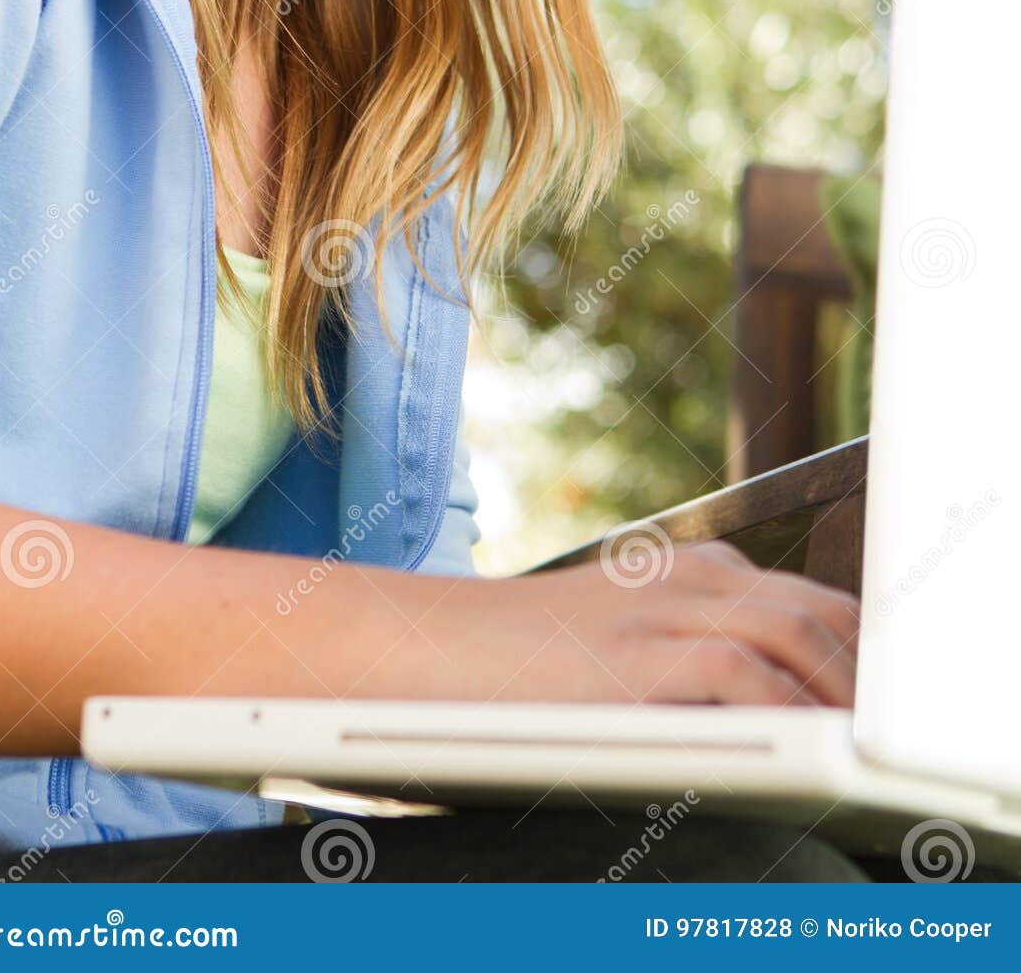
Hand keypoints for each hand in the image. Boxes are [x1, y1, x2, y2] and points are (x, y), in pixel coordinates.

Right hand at [482, 538, 858, 708]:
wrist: (433, 646)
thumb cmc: (523, 657)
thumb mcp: (619, 629)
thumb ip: (684, 638)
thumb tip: (756, 693)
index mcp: (687, 568)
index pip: (805, 596)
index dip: (853, 646)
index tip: (869, 697)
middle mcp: (684, 577)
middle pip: (815, 607)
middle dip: (862, 667)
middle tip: (875, 724)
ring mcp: (659, 612)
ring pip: (792, 633)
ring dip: (838, 690)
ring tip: (856, 739)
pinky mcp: (634, 660)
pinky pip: (740, 673)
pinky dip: (785, 707)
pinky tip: (800, 738)